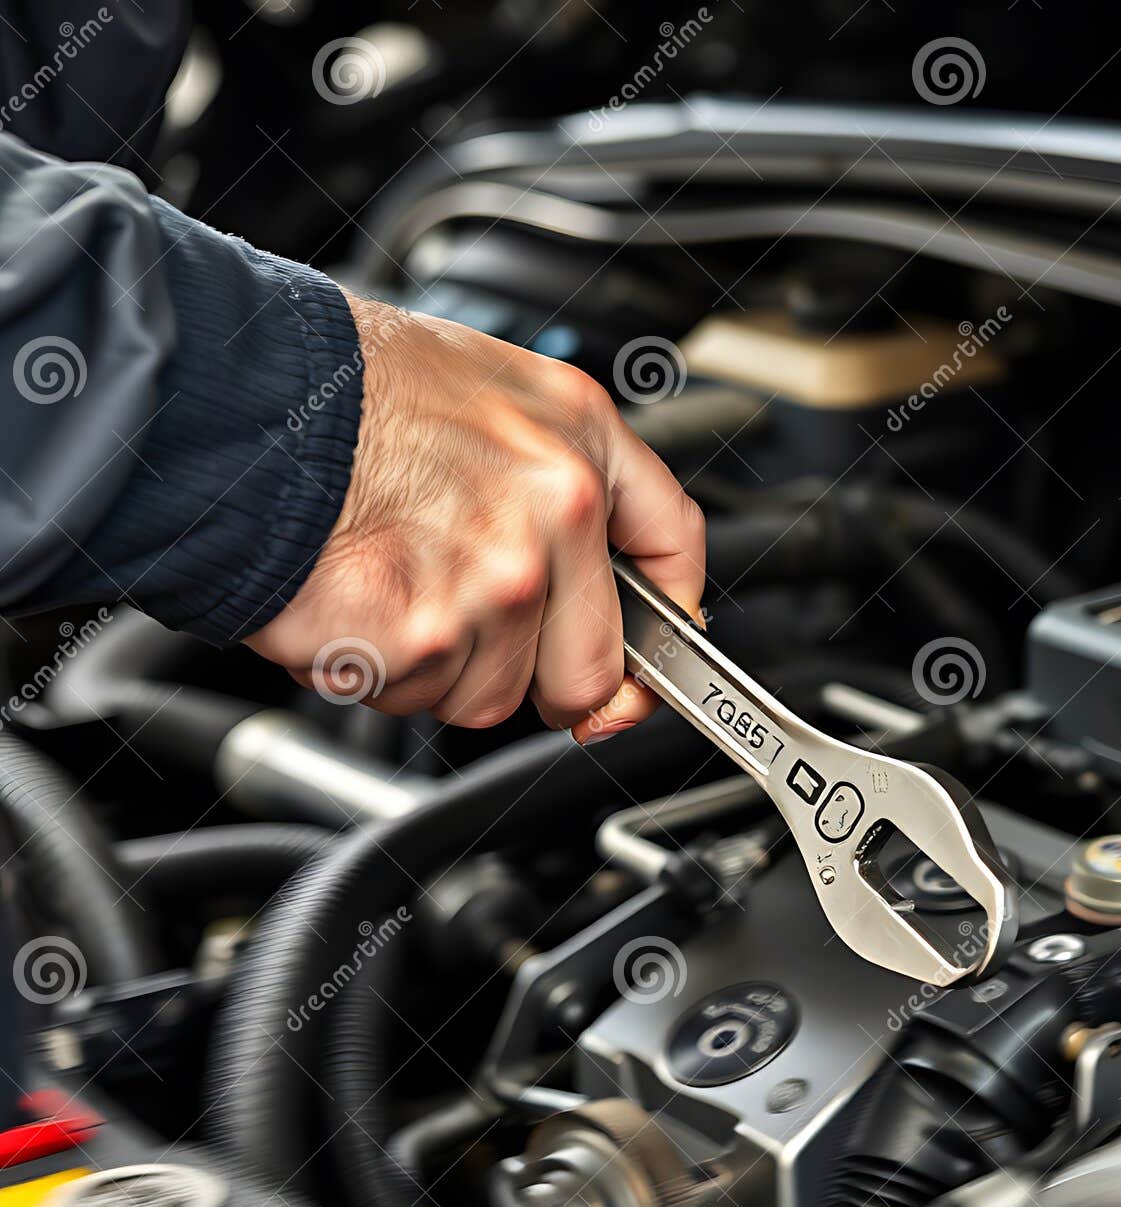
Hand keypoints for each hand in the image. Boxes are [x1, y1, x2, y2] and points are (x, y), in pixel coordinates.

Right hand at [245, 293, 703, 738]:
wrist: (238, 397)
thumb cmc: (342, 385)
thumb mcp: (486, 385)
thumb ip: (556, 473)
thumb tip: (593, 568)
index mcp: (578, 444)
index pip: (672, 548)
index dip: (668, 619)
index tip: (653, 653)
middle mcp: (551, 519)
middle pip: (593, 670)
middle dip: (546, 677)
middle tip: (481, 632)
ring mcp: (491, 588)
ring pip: (494, 693)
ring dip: (445, 665)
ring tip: (392, 583)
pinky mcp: (424, 642)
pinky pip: (423, 698)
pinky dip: (384, 670)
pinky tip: (357, 601)